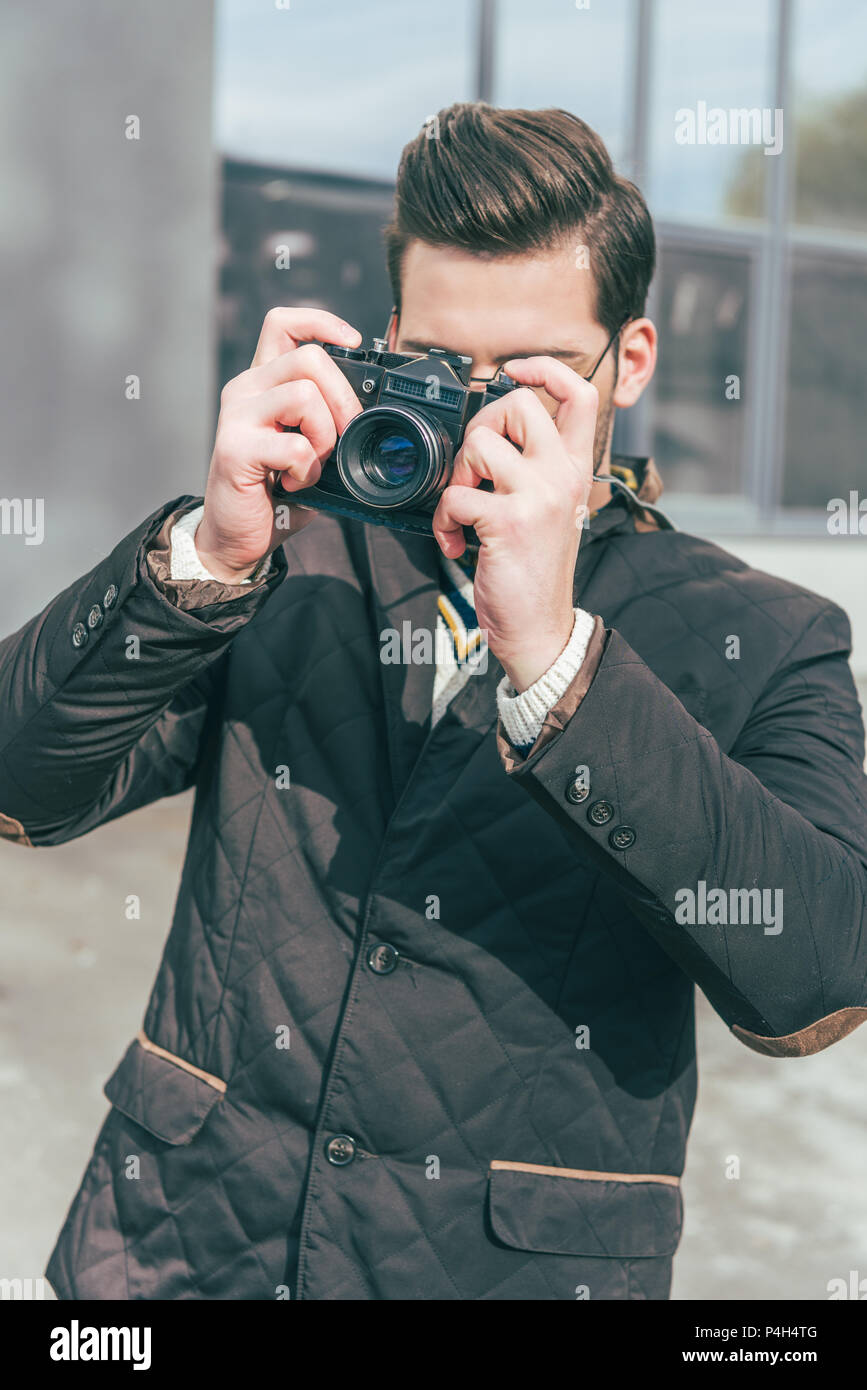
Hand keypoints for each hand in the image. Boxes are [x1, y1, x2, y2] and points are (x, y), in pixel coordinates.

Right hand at [195, 308, 363, 581]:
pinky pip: (294, 446)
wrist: (236, 536)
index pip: (283, 323)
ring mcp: (236, 416)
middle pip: (310, 358)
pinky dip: (307, 470)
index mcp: (263, 381)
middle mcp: (245, 389)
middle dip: (343, 399)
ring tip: (313, 464)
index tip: (353, 342)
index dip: (321, 322)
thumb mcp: (308, 446)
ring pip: (304, 396)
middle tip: (343, 437)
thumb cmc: (276, 492)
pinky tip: (295, 484)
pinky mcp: (235, 448)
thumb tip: (374, 410)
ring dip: (325, 437)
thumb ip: (327, 419)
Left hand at [431, 358, 596, 691]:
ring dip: (457, 475)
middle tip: (474, 467)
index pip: (579, 395)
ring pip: (479, 443)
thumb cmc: (535, 569)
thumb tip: (493, 433)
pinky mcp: (507, 522)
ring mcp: (537, 497)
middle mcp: (563, 475)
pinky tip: (454, 541)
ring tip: (462, 508)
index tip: (513, 372)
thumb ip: (534, 469)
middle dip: (481, 425)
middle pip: (517, 405)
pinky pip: (456, 495)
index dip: (543, 369)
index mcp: (576, 469)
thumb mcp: (551, 510)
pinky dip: (444, 519)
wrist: (540, 627)